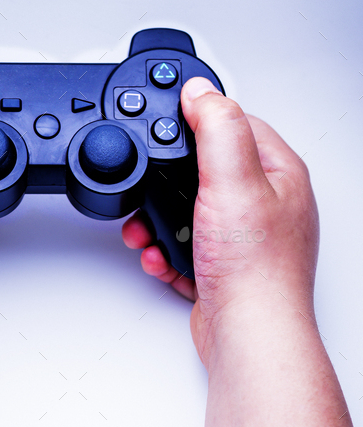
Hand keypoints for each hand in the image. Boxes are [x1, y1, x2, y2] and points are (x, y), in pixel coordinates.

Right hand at [123, 77, 318, 365]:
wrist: (247, 335)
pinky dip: (166, 250)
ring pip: (189, 210)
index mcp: (277, 172)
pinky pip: (185, 245)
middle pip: (203, 169)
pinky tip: (162, 257)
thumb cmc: (255, 269)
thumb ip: (217, 127)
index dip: (197, 121)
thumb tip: (200, 91)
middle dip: (166, 182)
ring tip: (149, 230)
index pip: (235, 123)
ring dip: (159, 220)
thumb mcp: (233, 180)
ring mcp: (243, 236)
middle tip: (151, 188)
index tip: (167, 122)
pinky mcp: (223, 266)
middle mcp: (264, 202)